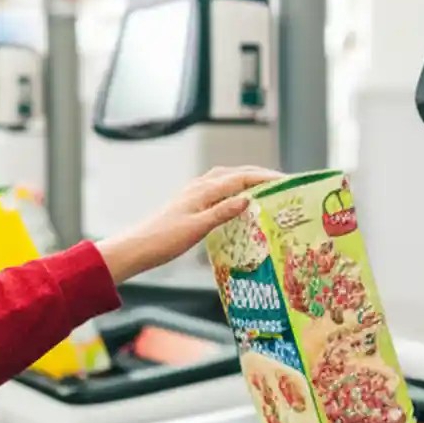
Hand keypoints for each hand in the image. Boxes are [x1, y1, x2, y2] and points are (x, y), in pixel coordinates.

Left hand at [96, 165, 283, 282]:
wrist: (136, 248)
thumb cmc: (163, 240)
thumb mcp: (197, 228)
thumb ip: (222, 212)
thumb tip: (248, 198)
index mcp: (203, 190)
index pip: (241, 177)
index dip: (265, 177)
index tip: (287, 181)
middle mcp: (198, 187)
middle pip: (235, 173)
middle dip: (259, 175)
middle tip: (281, 183)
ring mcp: (192, 194)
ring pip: (225, 179)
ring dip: (245, 180)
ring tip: (264, 188)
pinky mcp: (188, 204)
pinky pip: (216, 190)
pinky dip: (232, 190)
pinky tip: (236, 201)